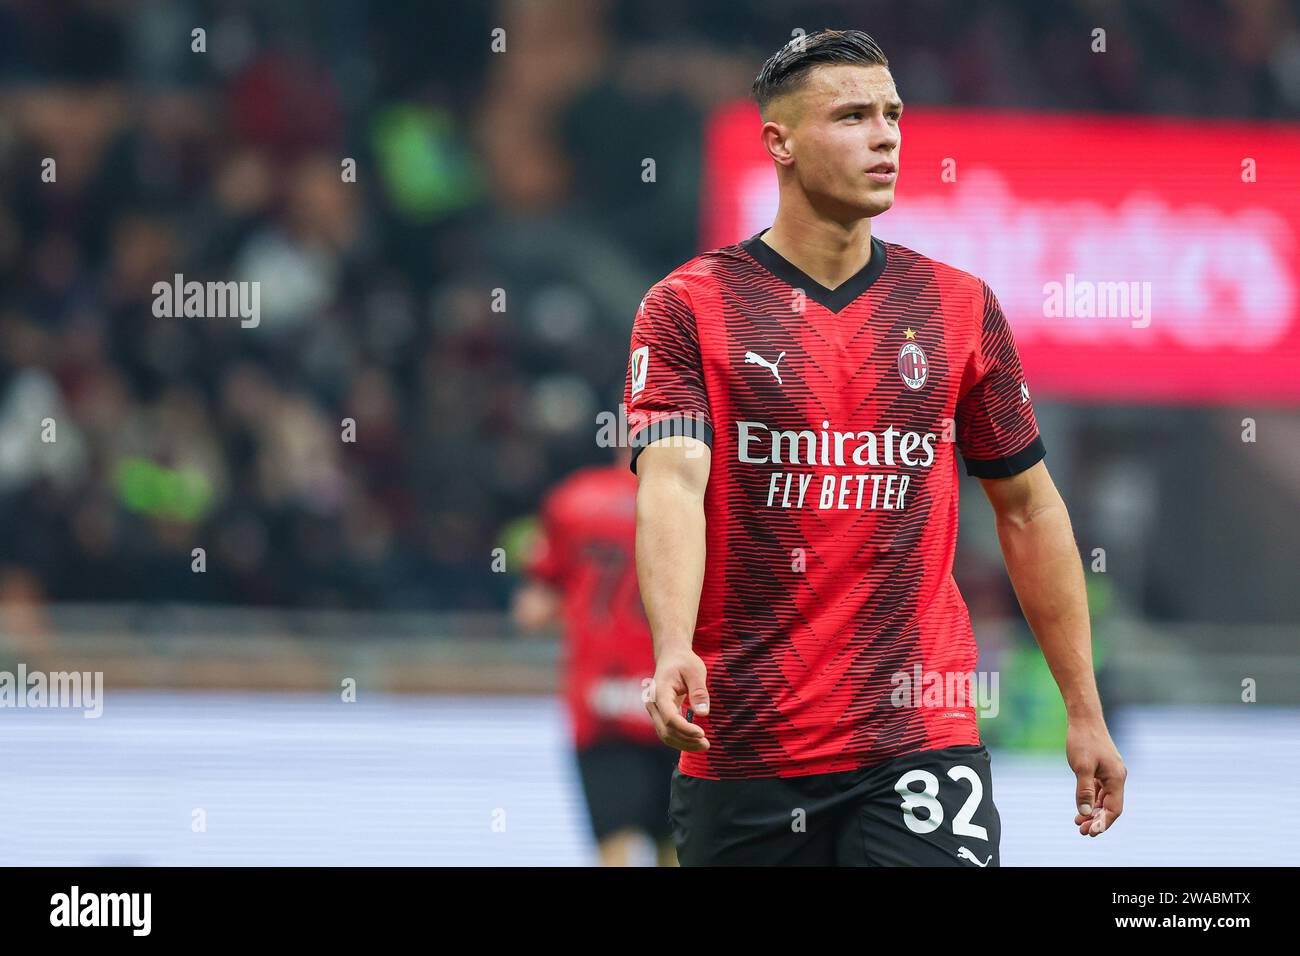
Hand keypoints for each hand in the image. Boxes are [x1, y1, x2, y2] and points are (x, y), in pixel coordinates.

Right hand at [644, 645, 709, 751]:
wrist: (671, 656)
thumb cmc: (684, 662)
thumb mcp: (696, 671)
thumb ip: (699, 692)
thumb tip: (703, 713)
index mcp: (660, 691)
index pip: (669, 717)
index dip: (685, 729)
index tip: (702, 733)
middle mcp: (653, 703)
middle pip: (665, 730)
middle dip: (685, 740)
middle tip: (707, 744)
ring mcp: (655, 710)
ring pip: (665, 734)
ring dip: (683, 743)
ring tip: (704, 745)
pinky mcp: (661, 714)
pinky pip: (668, 731)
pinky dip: (681, 739)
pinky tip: (696, 740)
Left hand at [1067, 718, 1125, 835]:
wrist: (1084, 718)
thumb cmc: (1083, 741)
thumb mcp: (1081, 767)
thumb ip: (1084, 791)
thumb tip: (1084, 813)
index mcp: (1116, 778)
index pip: (1114, 809)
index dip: (1103, 823)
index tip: (1090, 833)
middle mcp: (1117, 777)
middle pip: (1110, 806)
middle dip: (1097, 820)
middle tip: (1081, 831)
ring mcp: (1110, 773)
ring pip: (1104, 799)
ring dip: (1093, 812)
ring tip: (1078, 823)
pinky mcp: (1102, 768)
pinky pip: (1099, 790)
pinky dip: (1091, 800)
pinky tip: (1081, 807)